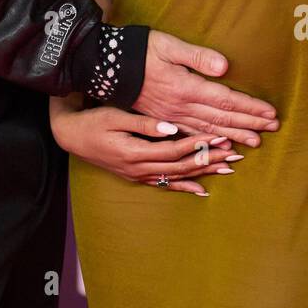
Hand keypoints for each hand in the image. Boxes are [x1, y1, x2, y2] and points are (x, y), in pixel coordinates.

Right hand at [49, 97, 242, 194]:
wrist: (72, 137)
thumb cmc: (93, 122)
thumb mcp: (115, 117)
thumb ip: (144, 124)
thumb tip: (170, 127)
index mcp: (136, 152)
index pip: (174, 148)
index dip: (198, 144)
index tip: (219, 137)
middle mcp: (140, 168)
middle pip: (182, 166)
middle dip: (210, 160)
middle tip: (235, 154)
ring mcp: (139, 175)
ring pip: (178, 176)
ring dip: (204, 172)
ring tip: (228, 168)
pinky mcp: (138, 176)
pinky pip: (166, 184)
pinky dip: (185, 187)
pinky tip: (202, 190)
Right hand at [132, 30, 280, 147]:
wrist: (105, 67)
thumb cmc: (139, 51)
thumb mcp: (168, 46)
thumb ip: (197, 57)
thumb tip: (224, 67)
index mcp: (185, 89)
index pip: (226, 101)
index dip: (250, 108)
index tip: (270, 114)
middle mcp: (180, 108)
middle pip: (221, 120)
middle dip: (248, 124)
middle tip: (272, 129)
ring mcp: (170, 119)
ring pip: (207, 132)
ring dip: (233, 137)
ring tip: (254, 143)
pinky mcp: (160, 123)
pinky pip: (188, 140)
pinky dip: (206, 147)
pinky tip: (217, 153)